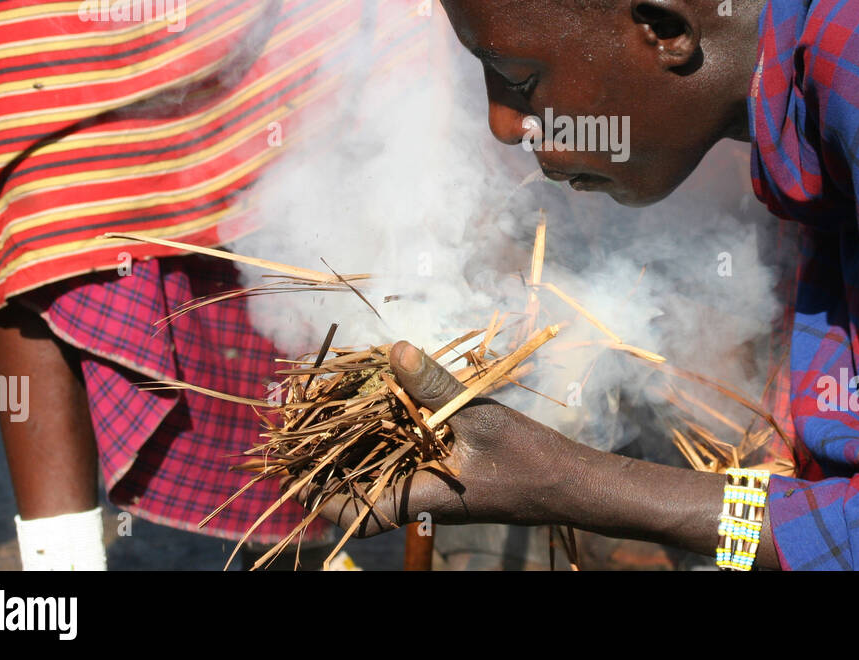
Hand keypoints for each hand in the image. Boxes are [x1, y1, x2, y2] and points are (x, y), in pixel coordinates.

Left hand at [304, 340, 581, 536]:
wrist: (568, 482)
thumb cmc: (527, 458)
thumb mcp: (479, 416)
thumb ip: (435, 384)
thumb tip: (395, 349)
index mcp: (419, 496)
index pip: (355, 510)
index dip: (318, 494)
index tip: (291, 468)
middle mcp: (419, 496)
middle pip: (359, 486)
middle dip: (330, 458)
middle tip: (302, 424)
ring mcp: (432, 485)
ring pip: (380, 468)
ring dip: (357, 442)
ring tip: (329, 409)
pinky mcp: (446, 473)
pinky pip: (405, 456)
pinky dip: (389, 434)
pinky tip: (382, 404)